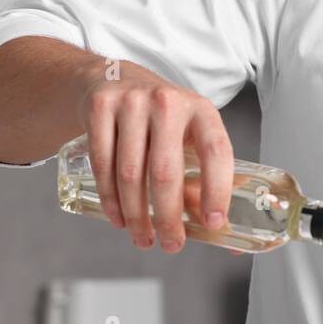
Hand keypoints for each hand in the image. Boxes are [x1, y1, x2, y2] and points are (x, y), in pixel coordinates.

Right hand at [76, 63, 240, 255]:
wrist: (116, 79)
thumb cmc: (162, 119)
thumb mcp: (189, 133)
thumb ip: (204, 174)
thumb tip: (222, 230)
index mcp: (201, 110)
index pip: (216, 151)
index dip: (217, 189)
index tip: (213, 222)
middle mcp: (167, 102)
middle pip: (166, 172)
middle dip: (169, 217)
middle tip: (172, 244)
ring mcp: (131, 102)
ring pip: (130, 174)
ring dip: (136, 215)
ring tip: (143, 238)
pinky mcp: (100, 107)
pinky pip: (103, 164)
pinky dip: (110, 199)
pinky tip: (118, 218)